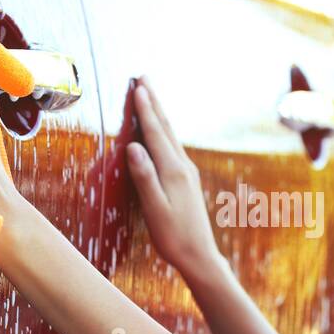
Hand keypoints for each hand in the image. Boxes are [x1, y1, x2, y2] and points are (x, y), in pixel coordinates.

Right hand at [126, 76, 221, 279]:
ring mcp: (187, 173)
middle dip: (154, 102)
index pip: (156, 133)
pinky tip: (162, 132)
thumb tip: (134, 147)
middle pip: (166, 128)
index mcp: (173, 171)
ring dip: (160, 114)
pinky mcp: (186, 181)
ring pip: (171, 136)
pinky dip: (164, 132)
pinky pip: (173, 147)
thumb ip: (145, 177)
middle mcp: (182, 167)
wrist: (199, 255)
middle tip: (144, 77)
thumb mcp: (154, 208)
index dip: (146, 109)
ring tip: (150, 96)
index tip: (138, 86)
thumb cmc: (173, 236)